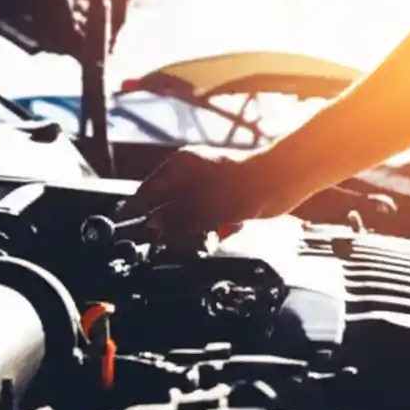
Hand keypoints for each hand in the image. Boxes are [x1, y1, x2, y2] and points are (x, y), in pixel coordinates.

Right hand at [117, 145, 299, 239]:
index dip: (136, 213)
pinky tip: (226, 229)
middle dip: (170, 227)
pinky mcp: (224, 198)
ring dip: (194, 230)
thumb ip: (176, 219)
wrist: (284, 179)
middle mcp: (190, 174)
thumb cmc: (244, 184)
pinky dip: (214, 227)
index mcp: (179, 166)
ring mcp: (207, 185)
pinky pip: (208, 219)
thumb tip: (152, 228)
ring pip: (189, 216)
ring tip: (206, 235)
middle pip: (167, 206)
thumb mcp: (204, 207)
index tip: (126, 231)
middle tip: (169, 243)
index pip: (147, 191)